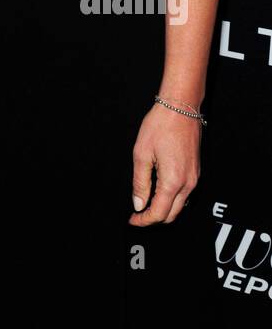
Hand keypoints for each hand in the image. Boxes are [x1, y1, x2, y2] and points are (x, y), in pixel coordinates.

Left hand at [128, 102, 200, 225]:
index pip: (158, 213)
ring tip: (145, 204)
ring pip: (180, 206)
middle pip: (171, 214)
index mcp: (173, 181)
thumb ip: (140, 182)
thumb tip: (138, 203)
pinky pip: (185, 194)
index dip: (144, 220)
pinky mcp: (196, 171)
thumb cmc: (161, 125)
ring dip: (163, 210)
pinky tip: (158, 192)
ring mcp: (194, 178)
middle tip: (137, 215)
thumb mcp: (142, 153)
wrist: (181, 107)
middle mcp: (188, 183)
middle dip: (153, 218)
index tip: (132, 220)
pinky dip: (172, 199)